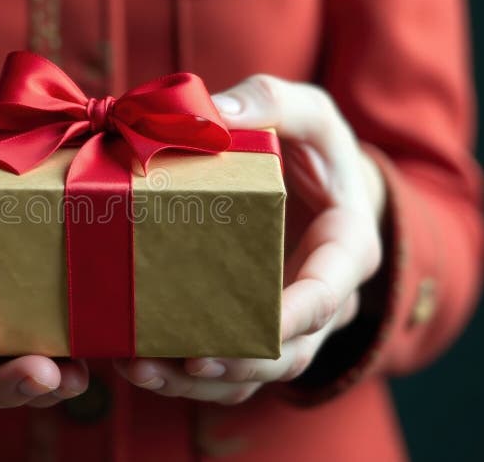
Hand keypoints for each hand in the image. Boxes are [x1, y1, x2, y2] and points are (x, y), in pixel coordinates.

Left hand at [114, 74, 383, 403]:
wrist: (318, 186)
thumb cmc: (315, 151)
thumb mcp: (308, 114)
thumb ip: (274, 103)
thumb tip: (216, 114)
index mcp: (344, 249)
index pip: (328, 293)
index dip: (296, 317)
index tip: (260, 328)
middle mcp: (319, 299)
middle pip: (288, 353)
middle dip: (235, 362)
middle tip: (178, 358)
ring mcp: (285, 321)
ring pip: (253, 373)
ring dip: (198, 381)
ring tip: (141, 370)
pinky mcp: (249, 326)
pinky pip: (226, 368)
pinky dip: (185, 376)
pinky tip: (139, 366)